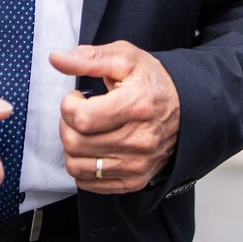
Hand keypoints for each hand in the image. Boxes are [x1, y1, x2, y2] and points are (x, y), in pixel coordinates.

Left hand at [49, 42, 180, 193]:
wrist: (186, 109)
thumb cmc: (152, 83)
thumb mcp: (125, 58)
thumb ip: (90, 58)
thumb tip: (57, 58)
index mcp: (137, 105)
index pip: (81, 118)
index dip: (68, 105)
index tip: (77, 97)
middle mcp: (139, 140)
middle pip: (75, 143)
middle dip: (66, 124)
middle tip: (79, 113)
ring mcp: (137, 164)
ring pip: (76, 166)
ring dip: (72, 146)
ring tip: (86, 131)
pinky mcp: (134, 180)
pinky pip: (89, 183)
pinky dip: (82, 166)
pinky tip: (93, 148)